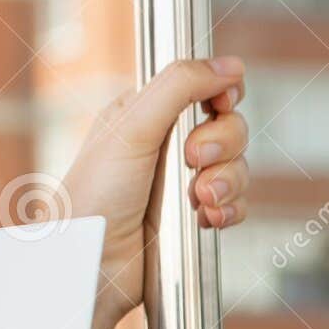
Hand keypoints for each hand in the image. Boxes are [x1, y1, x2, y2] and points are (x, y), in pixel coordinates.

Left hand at [56, 56, 249, 328]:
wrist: (91, 263)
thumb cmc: (96, 195)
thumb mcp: (132, 129)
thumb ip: (179, 88)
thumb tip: (230, 65)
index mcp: (144, 113)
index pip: (204, 87)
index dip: (221, 95)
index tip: (220, 105)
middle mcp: (164, 144)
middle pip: (229, 126)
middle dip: (222, 146)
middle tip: (192, 162)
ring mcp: (180, 181)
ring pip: (238, 167)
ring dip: (227, 182)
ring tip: (200, 200)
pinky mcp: (192, 216)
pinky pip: (235, 203)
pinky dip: (228, 210)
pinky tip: (205, 219)